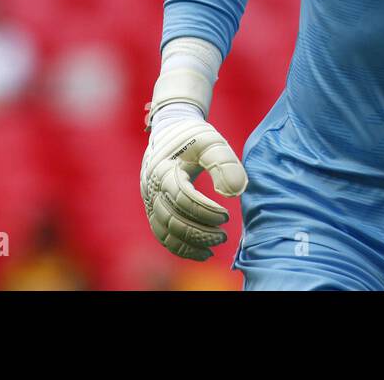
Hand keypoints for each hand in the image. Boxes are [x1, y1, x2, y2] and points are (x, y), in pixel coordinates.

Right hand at [140, 105, 247, 260]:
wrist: (171, 130)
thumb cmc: (194, 136)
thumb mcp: (212, 142)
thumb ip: (225, 163)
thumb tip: (234, 193)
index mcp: (164, 169)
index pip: (182, 197)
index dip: (205, 210)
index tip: (226, 215)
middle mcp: (152, 188)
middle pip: (172, 219)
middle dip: (199, 231)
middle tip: (224, 235)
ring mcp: (149, 201)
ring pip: (165, 231)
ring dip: (190, 243)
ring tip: (216, 245)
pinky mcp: (153, 209)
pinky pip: (162, 234)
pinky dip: (180, 247)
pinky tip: (202, 252)